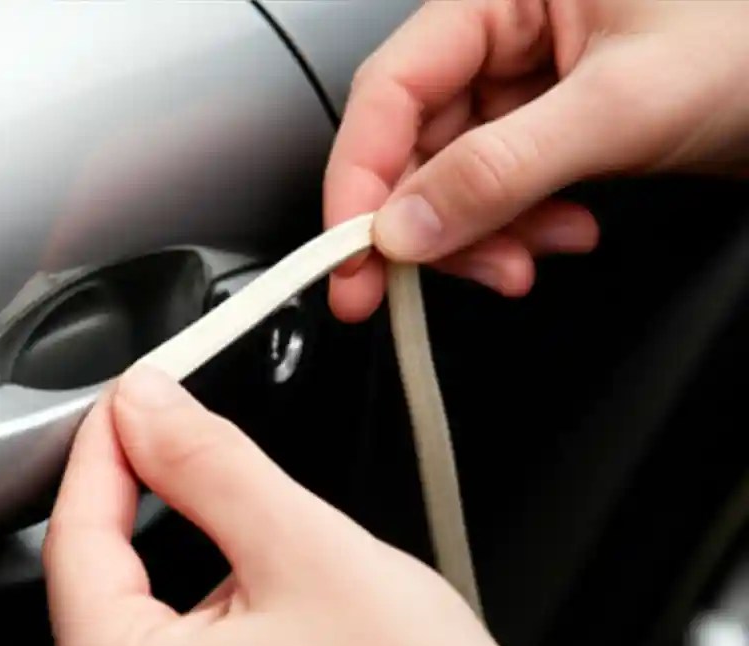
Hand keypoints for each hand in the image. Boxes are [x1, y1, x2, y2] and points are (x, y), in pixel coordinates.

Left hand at [43, 366, 562, 645]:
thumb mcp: (306, 552)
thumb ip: (210, 465)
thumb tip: (146, 407)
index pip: (74, 538)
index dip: (103, 451)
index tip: (129, 400)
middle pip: (101, 579)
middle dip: (146, 500)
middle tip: (182, 432)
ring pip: (142, 615)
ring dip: (186, 556)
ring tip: (264, 547)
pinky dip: (206, 608)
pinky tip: (265, 599)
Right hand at [325, 0, 748, 321]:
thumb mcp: (621, 107)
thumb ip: (504, 169)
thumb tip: (406, 225)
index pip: (391, 89)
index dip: (360, 177)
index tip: (349, 254)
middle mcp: (502, 33)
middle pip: (413, 141)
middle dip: (426, 222)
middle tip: (408, 288)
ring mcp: (526, 82)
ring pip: (454, 176)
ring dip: (480, 234)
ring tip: (527, 261)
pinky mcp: (550, 125)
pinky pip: (500, 188)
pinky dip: (518, 228)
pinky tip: (564, 234)